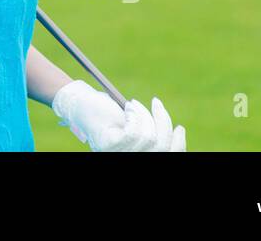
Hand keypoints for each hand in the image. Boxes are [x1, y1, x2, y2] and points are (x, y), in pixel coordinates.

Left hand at [51, 79, 186, 150]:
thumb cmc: (107, 114)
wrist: (81, 103)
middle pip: (161, 147)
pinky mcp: (110, 145)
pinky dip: (136, 114)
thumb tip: (173, 131)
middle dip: (163, 122)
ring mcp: (118, 155)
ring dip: (144, 113)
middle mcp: (127, 158)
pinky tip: (127, 107)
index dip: (178, 145)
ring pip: (149, 136)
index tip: (179, 128)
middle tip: (157, 103)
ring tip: (132, 104)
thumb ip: (149, 131)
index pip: (166, 157)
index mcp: (135, 155)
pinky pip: (136, 130)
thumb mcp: (132, 124)